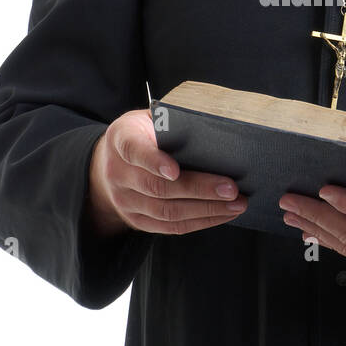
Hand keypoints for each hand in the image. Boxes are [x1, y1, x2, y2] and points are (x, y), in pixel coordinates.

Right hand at [86, 108, 247, 236]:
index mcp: (121, 140)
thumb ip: (172, 122)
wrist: (109, 165)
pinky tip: (222, 214)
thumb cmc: (142, 135)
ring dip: (206, 209)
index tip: (175, 169)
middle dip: (198, 189)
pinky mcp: (138, 221)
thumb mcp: (149, 119)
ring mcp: (126, 201)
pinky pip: (170, 226)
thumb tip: (215, 125)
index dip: (154, 161)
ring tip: (236, 204)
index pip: (134, 151)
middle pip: (158, 187)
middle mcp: (118, 173)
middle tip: (231, 189)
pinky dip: (200, 221)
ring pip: (167, 211)